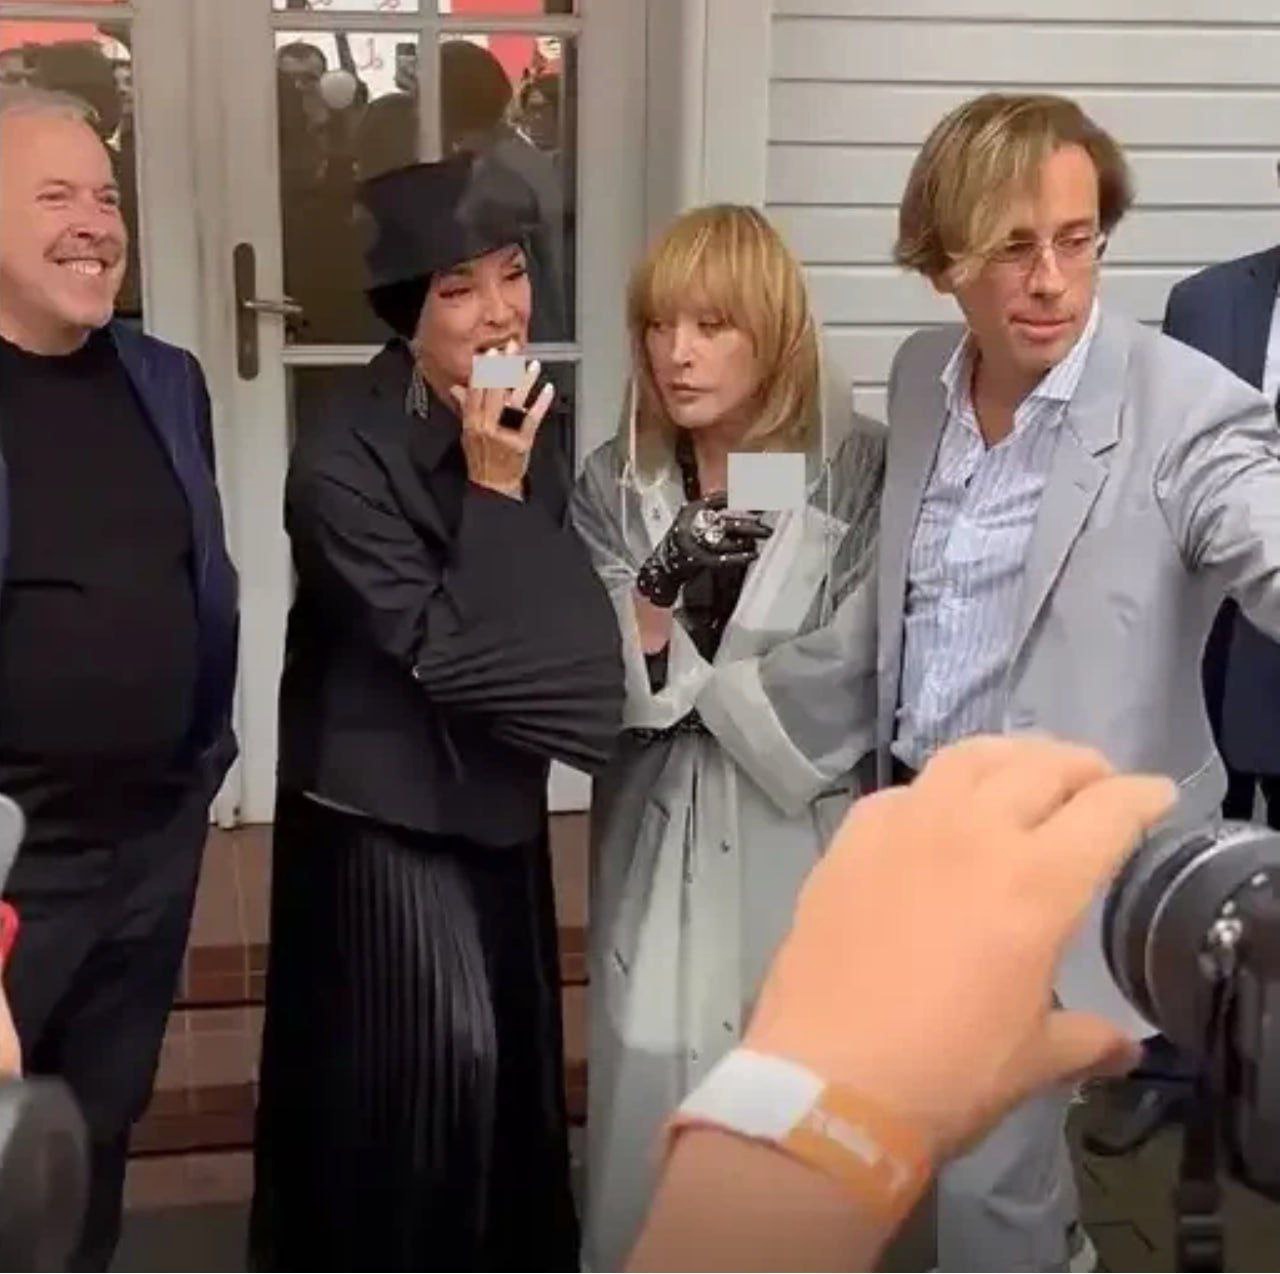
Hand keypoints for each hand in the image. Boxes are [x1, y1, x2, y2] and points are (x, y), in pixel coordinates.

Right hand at [449, 344, 554, 498]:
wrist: (493, 484)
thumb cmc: (482, 458)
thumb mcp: (468, 432)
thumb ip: (466, 408)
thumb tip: (458, 388)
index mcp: (472, 421)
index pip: (476, 390)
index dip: (483, 370)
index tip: (489, 353)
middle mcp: (487, 424)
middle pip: (495, 390)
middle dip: (504, 367)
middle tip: (511, 348)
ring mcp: (504, 432)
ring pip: (514, 400)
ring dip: (525, 380)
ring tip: (533, 364)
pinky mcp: (522, 441)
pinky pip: (532, 417)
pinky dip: (541, 402)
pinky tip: (548, 389)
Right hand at [635, 492, 771, 606]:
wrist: (661, 566)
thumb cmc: (681, 542)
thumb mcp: (691, 518)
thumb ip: (712, 510)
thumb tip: (743, 500)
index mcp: (691, 509)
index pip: (720, 499)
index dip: (741, 498)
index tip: (759, 500)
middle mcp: (692, 524)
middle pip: (728, 521)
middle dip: (751, 523)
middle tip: (767, 525)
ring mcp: (694, 543)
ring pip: (727, 540)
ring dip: (748, 538)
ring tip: (764, 536)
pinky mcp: (697, 560)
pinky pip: (723, 558)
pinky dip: (740, 557)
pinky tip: (753, 555)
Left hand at [744, 734, 1176, 1160]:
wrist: (827, 1079)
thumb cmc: (946, 1073)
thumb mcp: (1033, 1061)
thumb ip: (1084, 1039)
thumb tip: (1122, 1045)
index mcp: (1036, 883)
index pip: (1107, 812)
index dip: (1141, 796)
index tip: (1157, 795)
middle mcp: (973, 834)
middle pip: (1040, 767)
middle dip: (1081, 765)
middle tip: (1095, 779)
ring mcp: (905, 828)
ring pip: (967, 758)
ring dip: (1009, 756)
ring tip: (1023, 770)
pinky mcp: (850, 841)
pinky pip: (903, 792)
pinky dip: (935, 790)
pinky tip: (937, 810)